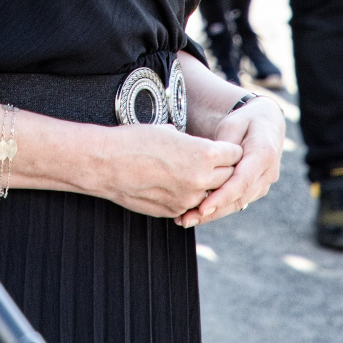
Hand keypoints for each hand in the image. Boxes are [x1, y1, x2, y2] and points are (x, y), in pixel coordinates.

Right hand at [92, 124, 240, 219]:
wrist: (107, 163)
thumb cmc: (136, 140)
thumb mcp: (171, 131)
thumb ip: (193, 143)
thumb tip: (198, 148)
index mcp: (204, 153)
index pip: (235, 154)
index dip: (228, 150)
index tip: (223, 149)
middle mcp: (201, 178)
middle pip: (229, 176)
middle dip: (223, 169)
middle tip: (212, 163)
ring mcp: (188, 198)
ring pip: (212, 194)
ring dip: (207, 186)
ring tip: (192, 174)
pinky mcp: (174, 210)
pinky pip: (192, 205)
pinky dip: (188, 197)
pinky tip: (175, 185)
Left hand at [180, 96, 284, 227]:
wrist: (266, 123)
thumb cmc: (245, 120)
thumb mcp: (232, 124)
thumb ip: (223, 146)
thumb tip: (208, 165)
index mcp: (265, 153)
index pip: (242, 181)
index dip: (222, 196)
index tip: (201, 207)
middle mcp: (269, 172)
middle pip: (239, 198)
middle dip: (213, 211)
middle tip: (186, 219)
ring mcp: (264, 183)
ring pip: (238, 204)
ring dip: (213, 214)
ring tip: (186, 220)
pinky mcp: (257, 189)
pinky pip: (237, 201)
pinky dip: (218, 209)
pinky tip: (197, 215)